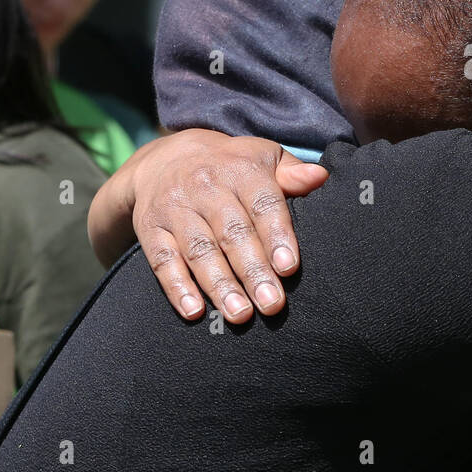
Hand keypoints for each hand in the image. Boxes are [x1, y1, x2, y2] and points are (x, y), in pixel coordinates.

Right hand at [87, 129, 328, 321]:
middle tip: (272, 304)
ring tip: (240, 314)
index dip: (276, 235)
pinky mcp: (151, 229)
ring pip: (199, 250)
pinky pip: (162, 260)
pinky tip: (194, 311)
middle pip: (232, 233)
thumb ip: (292, 173)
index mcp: (241, 169)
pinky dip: (177, 287)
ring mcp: (175, 208)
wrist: (165, 157)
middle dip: (253, 271)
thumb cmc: (230, 165)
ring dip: (220, 285)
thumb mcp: (263, 157)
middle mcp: (206, 187)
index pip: (263, 204)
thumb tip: (320, 178)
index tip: (289, 267)